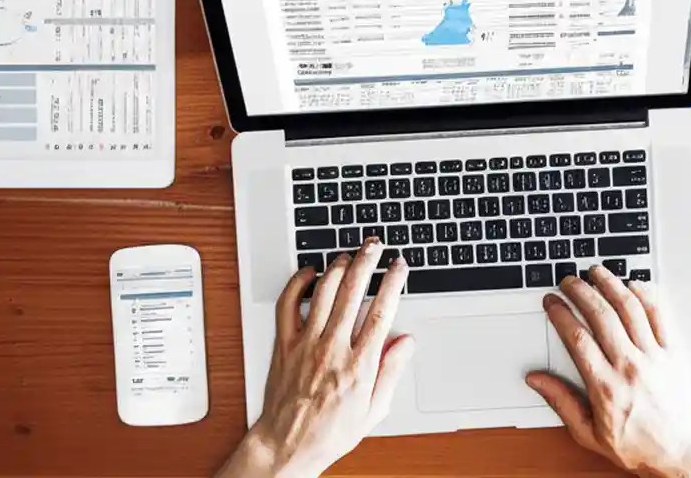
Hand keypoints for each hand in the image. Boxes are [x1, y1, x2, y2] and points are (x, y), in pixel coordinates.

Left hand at [217, 238, 413, 477]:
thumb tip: (406, 342)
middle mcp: (332, 348)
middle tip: (375, 245)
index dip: (392, 283)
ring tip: (349, 255)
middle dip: (367, 262)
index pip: (380, 312)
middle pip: (352, 292)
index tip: (398, 266)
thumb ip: (391, 372)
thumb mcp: (374, 410)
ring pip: (323, 292)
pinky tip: (309, 273)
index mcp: (359, 365)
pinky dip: (297, 284)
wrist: (288, 445)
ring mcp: (305, 343)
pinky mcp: (284, 344)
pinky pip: (287, 304)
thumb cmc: (330, 432)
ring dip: (337, 267)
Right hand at [526, 267, 690, 477]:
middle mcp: (630, 366)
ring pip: (631, 309)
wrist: (678, 452)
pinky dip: (647, 295)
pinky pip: (661, 316)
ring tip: (597, 272)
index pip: (578, 338)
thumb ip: (561, 402)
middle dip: (581, 291)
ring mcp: (655, 357)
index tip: (551, 302)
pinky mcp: (674, 353)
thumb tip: (536, 380)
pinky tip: (634, 284)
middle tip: (569, 280)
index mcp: (606, 386)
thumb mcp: (588, 433)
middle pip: (602, 316)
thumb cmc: (636, 445)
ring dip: (611, 284)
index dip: (561, 314)